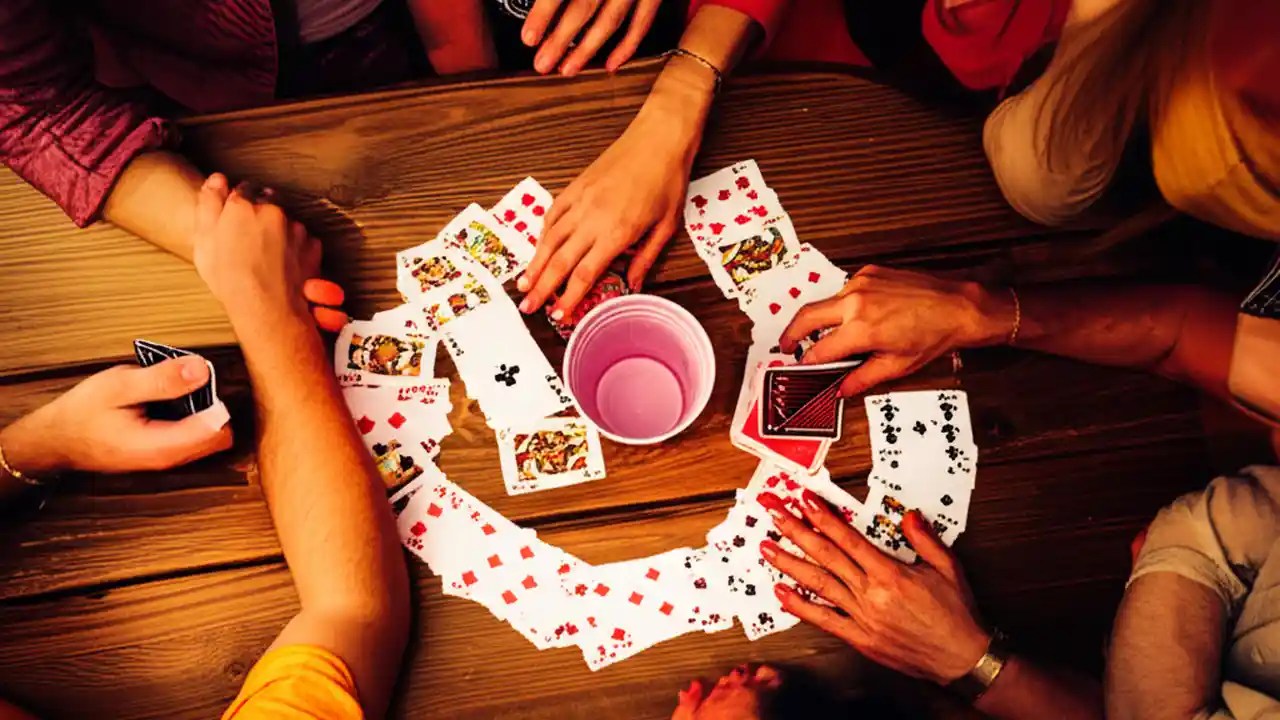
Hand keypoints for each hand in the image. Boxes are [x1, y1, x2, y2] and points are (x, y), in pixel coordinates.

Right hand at [2, 357, 232, 475]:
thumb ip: (162, 379)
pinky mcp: (165, 455)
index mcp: (161, 447)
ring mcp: (168, 461)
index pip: (217, 430)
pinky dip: (193, 418)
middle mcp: (170, 460)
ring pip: (211, 438)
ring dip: (204, 412)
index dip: (217, 400)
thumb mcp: (118, 387)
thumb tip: (202, 369)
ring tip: (178, 390)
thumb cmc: (82, 414)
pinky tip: (171, 401)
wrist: (55, 440)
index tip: (199, 379)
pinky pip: (195, 438)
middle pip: (221, 436)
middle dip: (214, 407)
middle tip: (188, 382)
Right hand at [192, 174, 347, 330]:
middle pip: (267, 203)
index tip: (236, 222)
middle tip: (250, 243)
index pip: (242, 190)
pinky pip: (303, 240)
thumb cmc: (231, 280)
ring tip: (267, 257)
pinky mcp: (312, 245)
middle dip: (260, 216)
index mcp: (242, 207)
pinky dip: (296, 247)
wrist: (268, 309)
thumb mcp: (204, 242)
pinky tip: (284, 264)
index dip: (238, 206)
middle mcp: (272, 211)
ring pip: (286, 221)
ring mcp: (296, 228)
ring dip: (279, 231)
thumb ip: (208, 205)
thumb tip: (216, 179)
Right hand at [517, 104, 692, 316]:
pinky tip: (538, 248)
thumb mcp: (666, 226)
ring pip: (549, 238)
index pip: (585, 274)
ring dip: (534, 264)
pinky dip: (542, 234)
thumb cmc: (667, 181)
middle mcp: (593, 219)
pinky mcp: (575, 186)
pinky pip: (552, 214)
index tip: (559, 315)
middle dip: (542, 288)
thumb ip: (646, 258)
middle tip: (528, 308)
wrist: (659, 138)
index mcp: (617, 232)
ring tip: (524, 284)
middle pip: (559, 261)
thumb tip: (633, 286)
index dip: (569, 297)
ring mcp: (580, 200)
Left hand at [523, 0, 661, 74]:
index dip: (544, 12)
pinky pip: (643, 20)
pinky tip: (610, 64)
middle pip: (585, 6)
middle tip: (541, 63)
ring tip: (567, 69)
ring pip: (612, 19)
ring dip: (588, 49)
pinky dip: (628, 45)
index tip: (528, 37)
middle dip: (561, 40)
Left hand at [760, 490, 989, 684]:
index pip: (848, 539)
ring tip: (766, 548)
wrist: (961, 659)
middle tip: (774, 513)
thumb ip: (925, 539)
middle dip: (796, 532)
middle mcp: (871, 594)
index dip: (823, 519)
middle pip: (825, 556)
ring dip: (789, 564)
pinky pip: (824, 620)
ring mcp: (862, 617)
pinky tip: (780, 593)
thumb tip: (909, 515)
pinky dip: (800, 607)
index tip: (804, 501)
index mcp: (890, 574)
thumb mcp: (948, 568)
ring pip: (817, 585)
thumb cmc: (956, 614)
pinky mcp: (859, 638)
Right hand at [779, 266, 1013, 396]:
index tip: (800, 368)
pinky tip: (854, 317)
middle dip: (791, 333)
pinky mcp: (869, 272)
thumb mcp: (896, 366)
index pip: (819, 350)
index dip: (807, 362)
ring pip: (825, 302)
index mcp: (861, 329)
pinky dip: (843, 305)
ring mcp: (861, 283)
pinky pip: (845, 291)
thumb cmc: (932, 335)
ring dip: (820, 319)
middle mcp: (855, 302)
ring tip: (823, 335)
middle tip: (785, 346)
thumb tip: (839, 390)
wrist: (957, 305)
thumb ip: (861, 378)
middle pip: (806, 316)